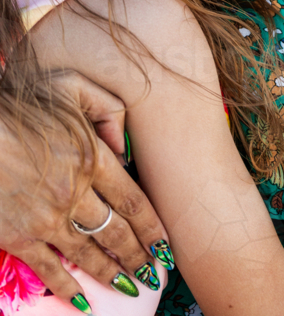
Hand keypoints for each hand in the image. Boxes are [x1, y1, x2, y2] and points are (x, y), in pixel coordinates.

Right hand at [0, 71, 171, 306]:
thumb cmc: (23, 103)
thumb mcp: (73, 88)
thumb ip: (108, 109)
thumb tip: (125, 148)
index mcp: (91, 157)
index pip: (133, 200)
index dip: (153, 227)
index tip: (165, 245)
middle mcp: (73, 192)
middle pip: (116, 232)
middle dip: (138, 256)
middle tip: (153, 273)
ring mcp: (45, 217)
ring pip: (88, 253)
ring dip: (111, 273)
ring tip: (128, 287)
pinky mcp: (17, 235)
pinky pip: (47, 268)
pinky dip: (66, 287)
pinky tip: (81, 300)